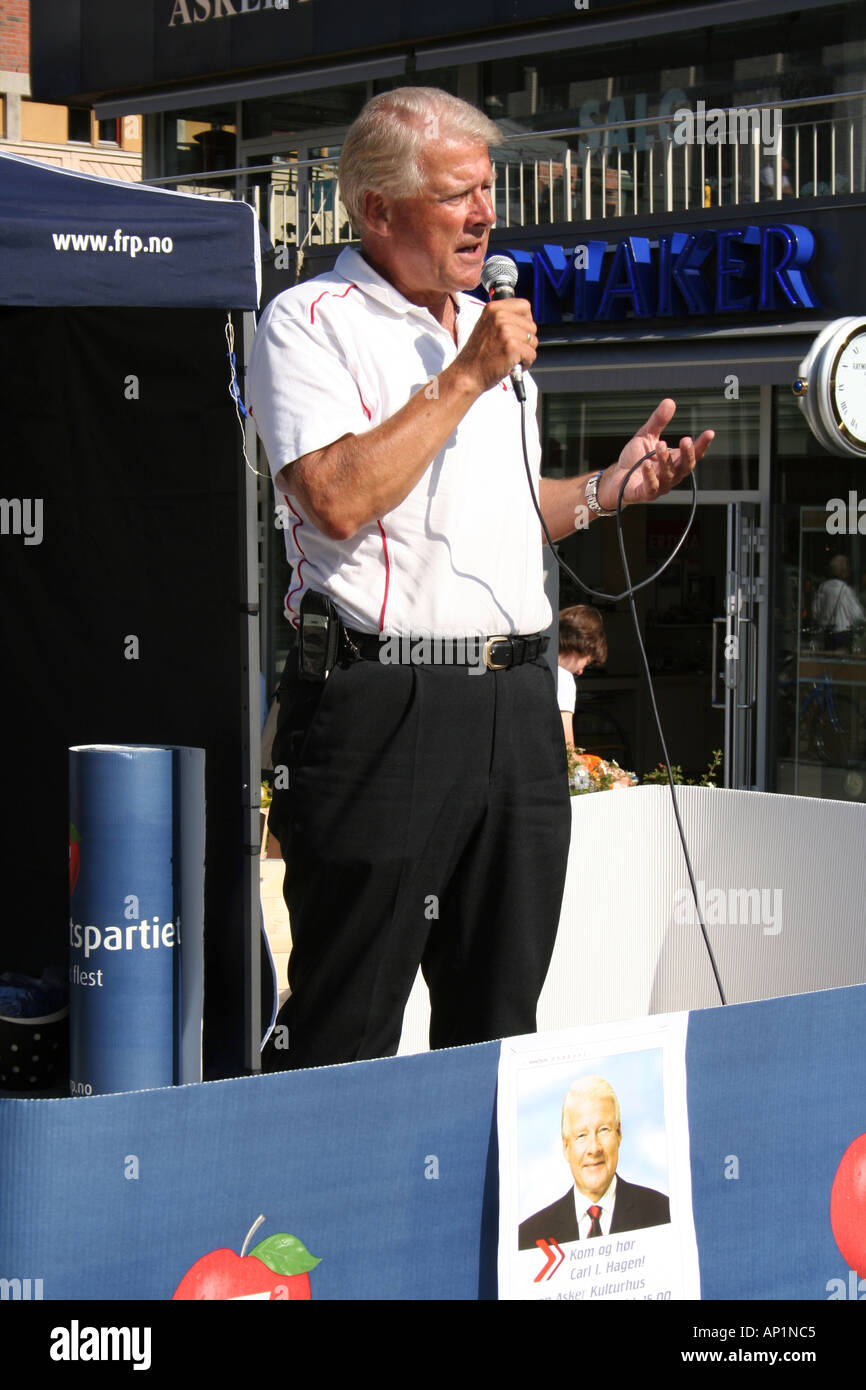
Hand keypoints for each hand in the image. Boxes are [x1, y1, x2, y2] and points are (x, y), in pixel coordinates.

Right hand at [454, 298, 536, 394]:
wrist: (467, 374)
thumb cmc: (477, 355)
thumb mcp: (486, 326)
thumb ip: (504, 318)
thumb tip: (525, 318)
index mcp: (493, 308)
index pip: (524, 306)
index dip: (525, 321)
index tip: (517, 332)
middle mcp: (499, 316)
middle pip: (532, 325)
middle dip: (526, 340)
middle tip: (510, 348)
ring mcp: (506, 331)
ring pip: (533, 340)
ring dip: (525, 352)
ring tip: (510, 357)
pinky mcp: (512, 347)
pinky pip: (532, 354)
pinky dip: (525, 363)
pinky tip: (512, 364)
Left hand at [596, 398, 713, 510]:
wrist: (616, 478)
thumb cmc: (634, 459)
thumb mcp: (646, 435)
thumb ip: (658, 421)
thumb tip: (670, 401)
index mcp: (675, 461)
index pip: (694, 454)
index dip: (702, 445)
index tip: (710, 433)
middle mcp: (672, 475)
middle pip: (686, 467)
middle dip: (688, 454)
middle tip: (686, 440)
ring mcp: (660, 486)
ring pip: (668, 475)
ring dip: (665, 460)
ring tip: (659, 444)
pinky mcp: (645, 494)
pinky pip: (651, 487)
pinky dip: (649, 476)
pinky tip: (645, 463)